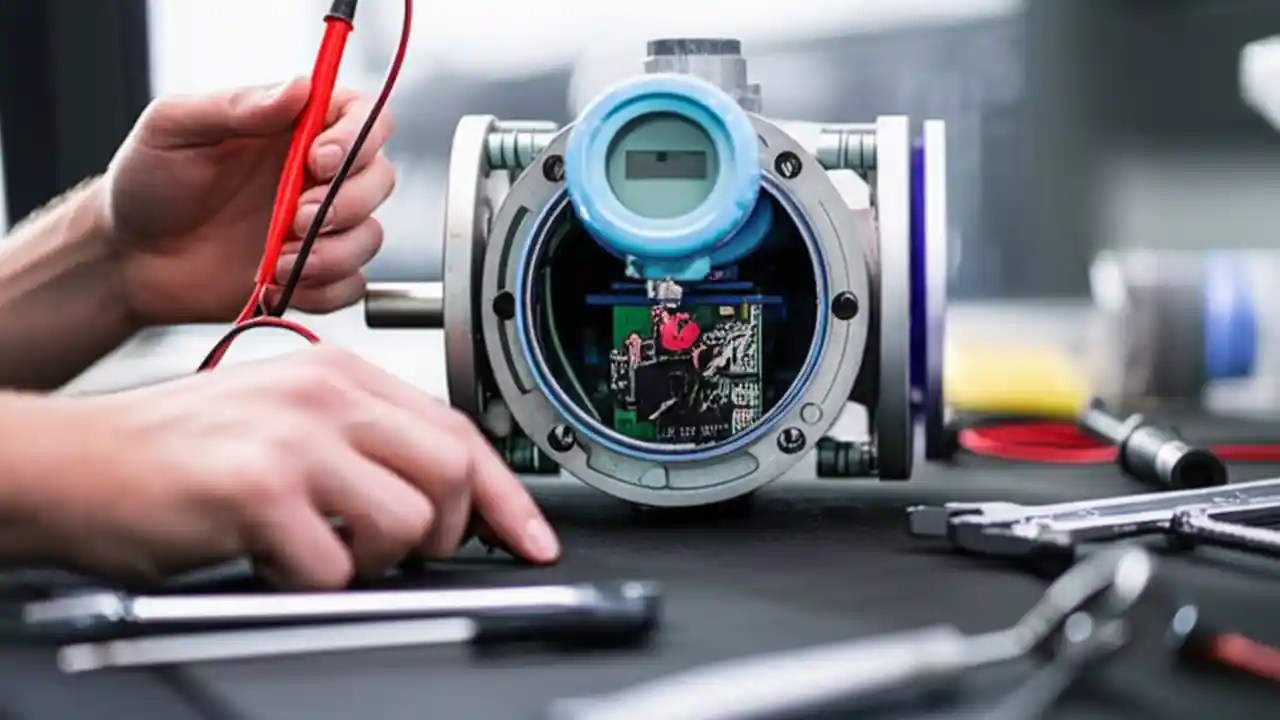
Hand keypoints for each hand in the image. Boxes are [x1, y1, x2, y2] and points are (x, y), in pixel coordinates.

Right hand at [22, 347, 558, 588]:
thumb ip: (365, 443)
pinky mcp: (260, 491)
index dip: (506, 494)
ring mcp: (295, 440)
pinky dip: (312, 581)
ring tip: (321, 546)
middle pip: (453, 472)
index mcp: (340, 374)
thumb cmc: (180, 448)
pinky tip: (273, 557)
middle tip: (408, 550)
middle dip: (448, 531)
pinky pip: (336, 569)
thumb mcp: (287, 417)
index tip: (531, 538)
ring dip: (375, 559)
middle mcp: (325, 396)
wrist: (78, 463)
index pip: (458, 430)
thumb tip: (446, 496)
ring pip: (408, 523)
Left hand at [100, 78, 395, 325]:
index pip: (364, 117)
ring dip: (334, 253)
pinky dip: (324, 291)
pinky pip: (352, 285)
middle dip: (348, 203)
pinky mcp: (315, 275)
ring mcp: (319, 228)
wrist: (129, 259)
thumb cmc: (147, 183)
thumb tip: (298, 88)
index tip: (318, 160)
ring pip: (371, 236)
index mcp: (294, 129)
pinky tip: (279, 284)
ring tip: (280, 262)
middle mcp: (317, 176)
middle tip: (297, 219)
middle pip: (381, 178)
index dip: (357, 137)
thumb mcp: (174, 128)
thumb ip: (236, 105)